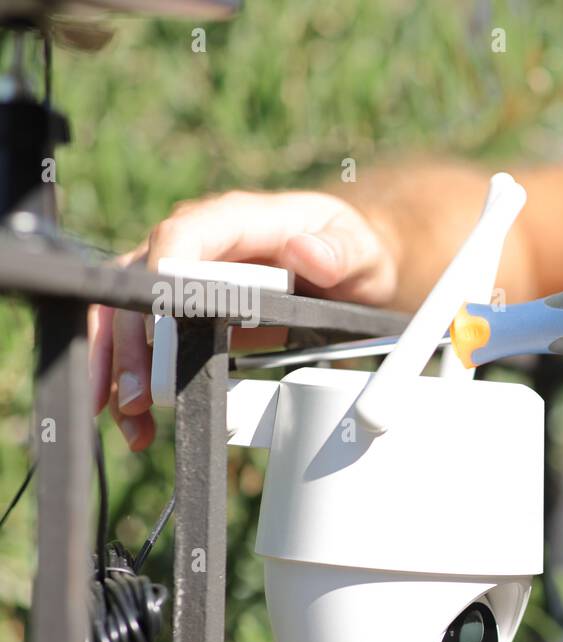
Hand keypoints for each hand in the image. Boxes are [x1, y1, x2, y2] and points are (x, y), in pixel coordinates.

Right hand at [88, 190, 399, 449]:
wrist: (352, 269)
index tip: (156, 318)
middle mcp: (199, 242)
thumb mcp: (361, 250)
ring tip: (132, 420)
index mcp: (239, 220)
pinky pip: (143, 341)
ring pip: (126, 314)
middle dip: (131, 339)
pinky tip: (136, 419)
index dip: (163, 274)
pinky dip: (134, 381)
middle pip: (138, 281)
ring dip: (119, 368)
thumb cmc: (352, 251)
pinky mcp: (182, 310)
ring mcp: (184, 276)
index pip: (183, 235)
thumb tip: (306, 251)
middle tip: (140, 394)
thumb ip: (340, 253)